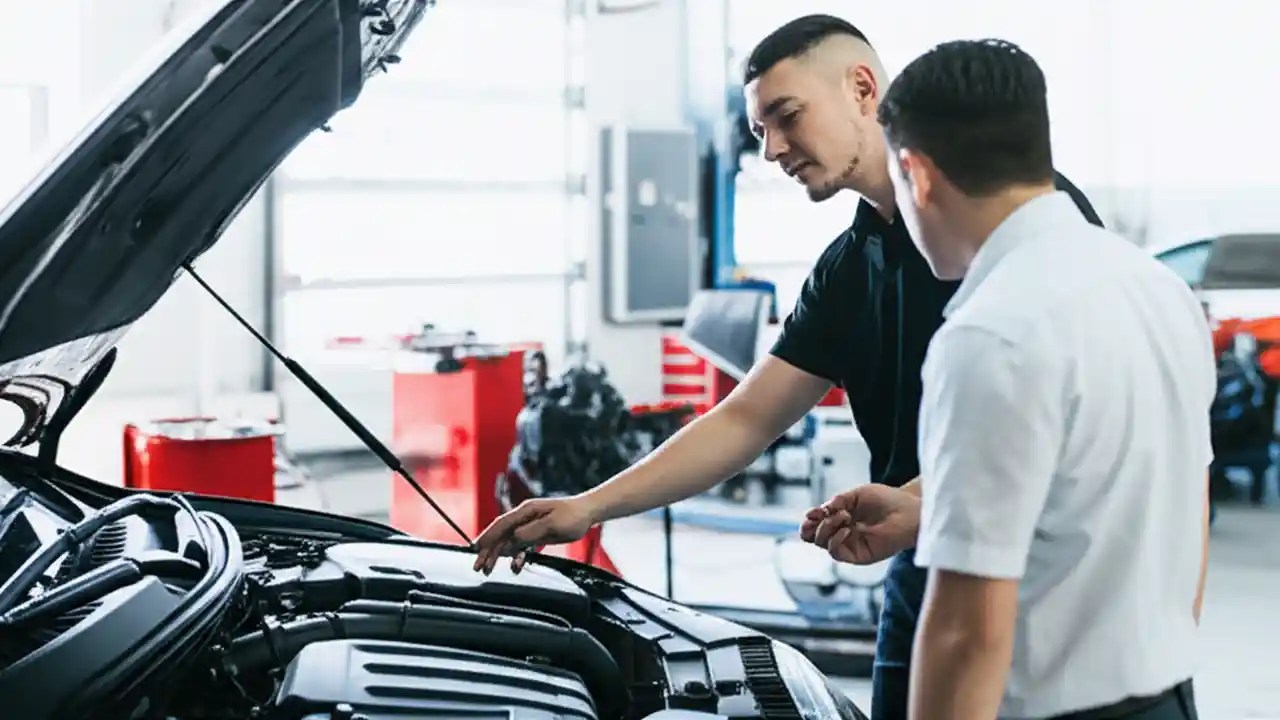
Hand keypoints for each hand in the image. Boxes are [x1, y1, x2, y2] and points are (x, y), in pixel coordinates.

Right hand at [472, 496, 596, 574]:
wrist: (588, 513)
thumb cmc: (573, 516)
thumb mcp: (553, 524)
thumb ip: (532, 532)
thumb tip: (513, 539)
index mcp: (526, 511)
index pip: (502, 525)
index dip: (488, 537)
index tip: (476, 549)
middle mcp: (524, 518)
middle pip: (502, 535)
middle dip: (488, 550)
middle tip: (478, 566)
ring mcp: (530, 526)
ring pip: (509, 542)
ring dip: (498, 555)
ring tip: (489, 569)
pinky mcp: (537, 533)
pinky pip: (521, 546)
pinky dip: (516, 556)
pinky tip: (515, 566)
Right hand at [799, 484, 919, 563]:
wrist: (909, 511)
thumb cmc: (887, 500)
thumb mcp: (856, 495)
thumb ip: (836, 502)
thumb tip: (818, 511)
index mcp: (841, 519)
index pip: (816, 525)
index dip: (810, 519)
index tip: (814, 511)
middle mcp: (843, 534)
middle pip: (813, 537)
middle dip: (809, 527)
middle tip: (816, 517)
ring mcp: (850, 545)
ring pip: (822, 543)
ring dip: (826, 527)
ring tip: (844, 515)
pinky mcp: (859, 556)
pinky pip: (836, 553)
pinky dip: (835, 540)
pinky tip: (847, 528)